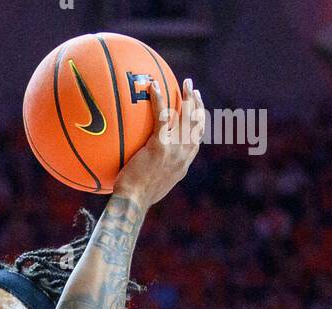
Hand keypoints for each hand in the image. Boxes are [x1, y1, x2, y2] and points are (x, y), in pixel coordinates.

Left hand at [113, 77, 203, 209]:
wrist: (133, 202)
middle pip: (196, 123)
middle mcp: (183, 155)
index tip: (197, 109)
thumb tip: (149, 164)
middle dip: (197, 103)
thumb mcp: (153, 185)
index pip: (196, 139)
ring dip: (187, 97)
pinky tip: (154, 86)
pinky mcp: (160, 145)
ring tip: (185, 83)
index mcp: (183, 164)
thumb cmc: (135, 197)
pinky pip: (162, 116)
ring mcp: (174, 150)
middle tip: (193, 88)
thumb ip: (157, 170)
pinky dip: (159, 99)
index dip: (199, 121)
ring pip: (186, 117)